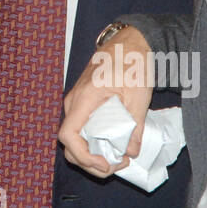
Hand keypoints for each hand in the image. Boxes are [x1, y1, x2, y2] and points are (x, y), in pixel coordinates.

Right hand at [59, 26, 153, 177]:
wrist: (129, 42)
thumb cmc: (132, 62)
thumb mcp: (139, 97)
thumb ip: (134, 127)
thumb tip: (131, 153)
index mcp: (85, 98)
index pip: (67, 135)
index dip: (83, 156)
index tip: (105, 163)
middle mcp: (74, 102)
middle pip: (69, 143)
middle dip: (89, 162)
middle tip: (117, 165)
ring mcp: (76, 102)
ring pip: (74, 137)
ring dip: (91, 154)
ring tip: (117, 158)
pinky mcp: (83, 103)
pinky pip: (80, 128)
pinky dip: (92, 143)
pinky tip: (112, 145)